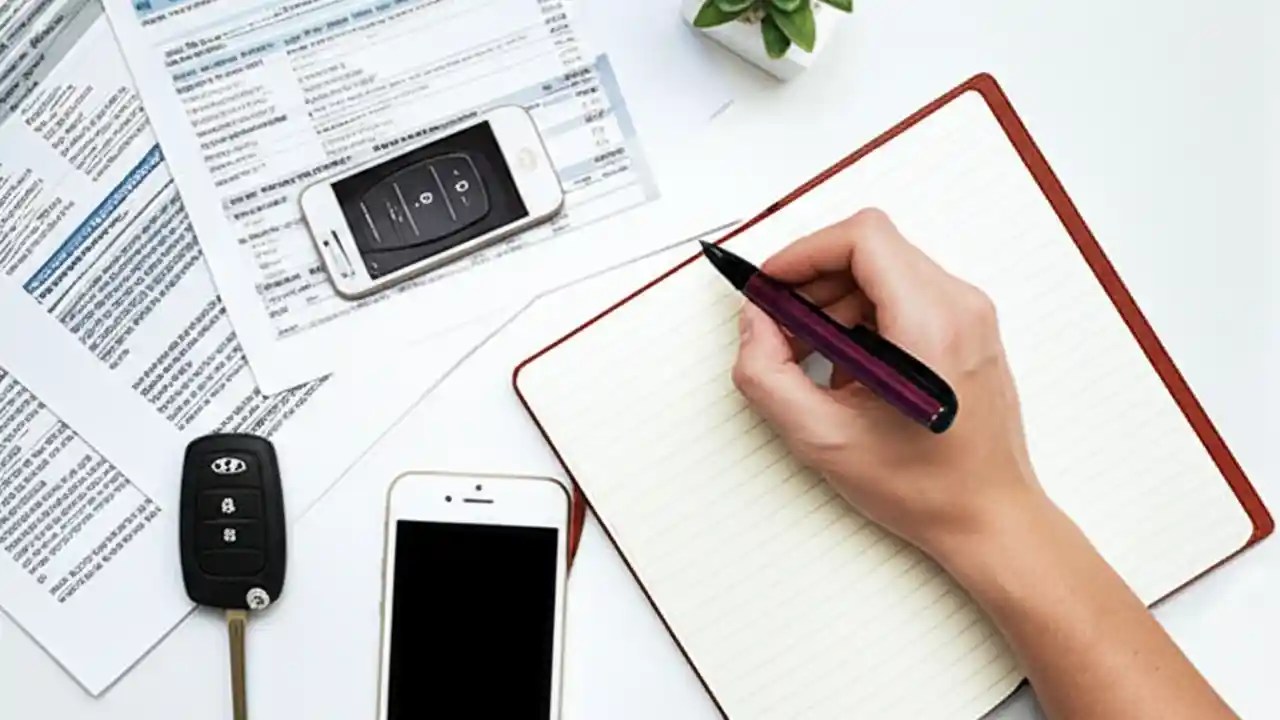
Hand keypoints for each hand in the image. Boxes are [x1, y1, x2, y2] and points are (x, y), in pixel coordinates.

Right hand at [732, 208, 1045, 564]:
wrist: (989, 518)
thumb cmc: (925, 488)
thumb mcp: (823, 439)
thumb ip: (768, 375)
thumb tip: (754, 323)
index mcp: (930, 325)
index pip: (862, 237)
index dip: (804, 252)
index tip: (771, 285)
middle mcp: (959, 306)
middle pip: (870, 249)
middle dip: (813, 281)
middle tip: (780, 329)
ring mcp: (969, 315)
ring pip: (883, 270)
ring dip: (835, 302)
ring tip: (812, 360)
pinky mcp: (968, 328)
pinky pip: (904, 294)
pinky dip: (862, 317)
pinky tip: (847, 370)